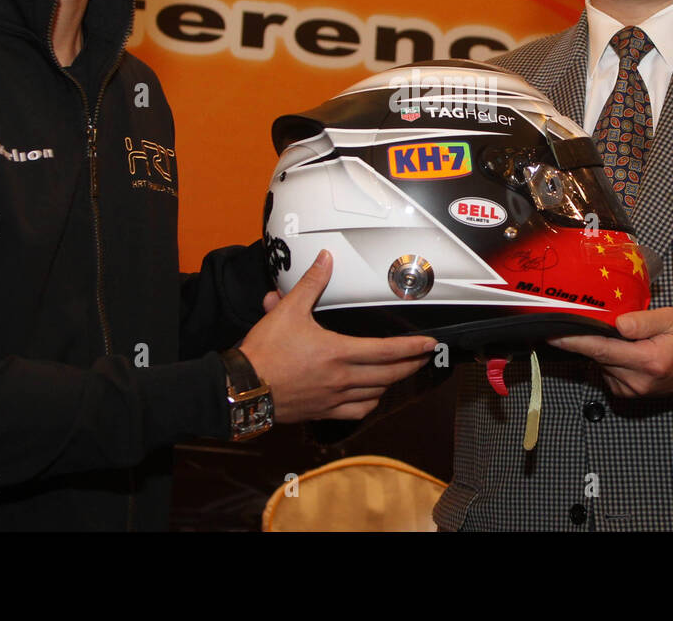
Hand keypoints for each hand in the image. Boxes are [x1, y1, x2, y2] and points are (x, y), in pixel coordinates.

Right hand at [237, 250, 435, 421]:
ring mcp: (334, 398)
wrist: (242, 389)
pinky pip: (356, 412)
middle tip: (423, 358)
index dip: (412, 348)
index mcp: (338, 353)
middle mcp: (341, 378)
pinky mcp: (323, 412)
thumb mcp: (287, 311)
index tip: (429, 344)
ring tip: (400, 372)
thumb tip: (324, 260)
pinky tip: (372, 397)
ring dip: (392, 383)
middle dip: (411, 365)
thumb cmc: (264, 352)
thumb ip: (311, 284)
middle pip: (389, 375)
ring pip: (376, 394)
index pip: (387, 351)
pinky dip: (369, 404)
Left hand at [547, 307, 672, 398]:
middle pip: (598, 356)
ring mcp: (632, 390)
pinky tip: (624, 351)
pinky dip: (609, 360)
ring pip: (601, 364)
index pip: (602, 349)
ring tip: (621, 337)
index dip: (574, 342)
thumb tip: (616, 323)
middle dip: (586, 339)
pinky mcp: (627, 393)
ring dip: (602, 349)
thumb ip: (644, 321)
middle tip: (579, 320)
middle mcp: (637, 380)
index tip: (552, 334)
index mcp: (649, 360)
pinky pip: (606, 372)